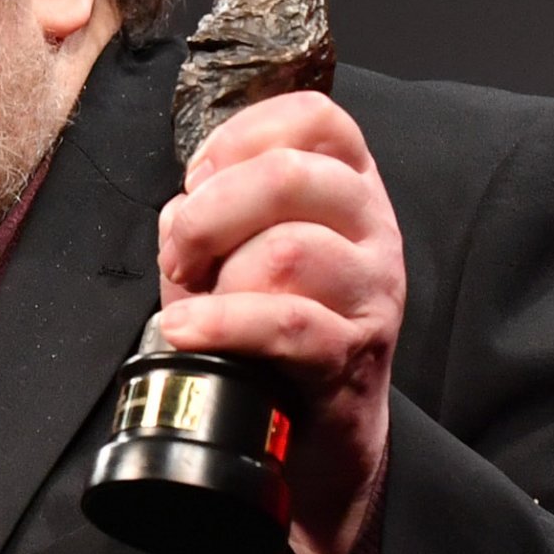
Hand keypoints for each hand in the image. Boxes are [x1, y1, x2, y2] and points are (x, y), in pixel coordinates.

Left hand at [154, 92, 403, 553]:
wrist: (318, 436)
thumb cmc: (275, 335)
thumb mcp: (247, 255)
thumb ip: (217, 214)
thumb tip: (180, 207)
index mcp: (350, 189)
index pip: (314, 118)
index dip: (240, 136)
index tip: (199, 180)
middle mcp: (373, 231)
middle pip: (290, 176)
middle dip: (209, 212)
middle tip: (180, 256)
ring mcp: (371, 294)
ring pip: (286, 250)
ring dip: (217, 278)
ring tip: (193, 306)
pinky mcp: (352, 357)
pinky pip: (286, 323)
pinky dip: (223, 323)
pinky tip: (188, 329)